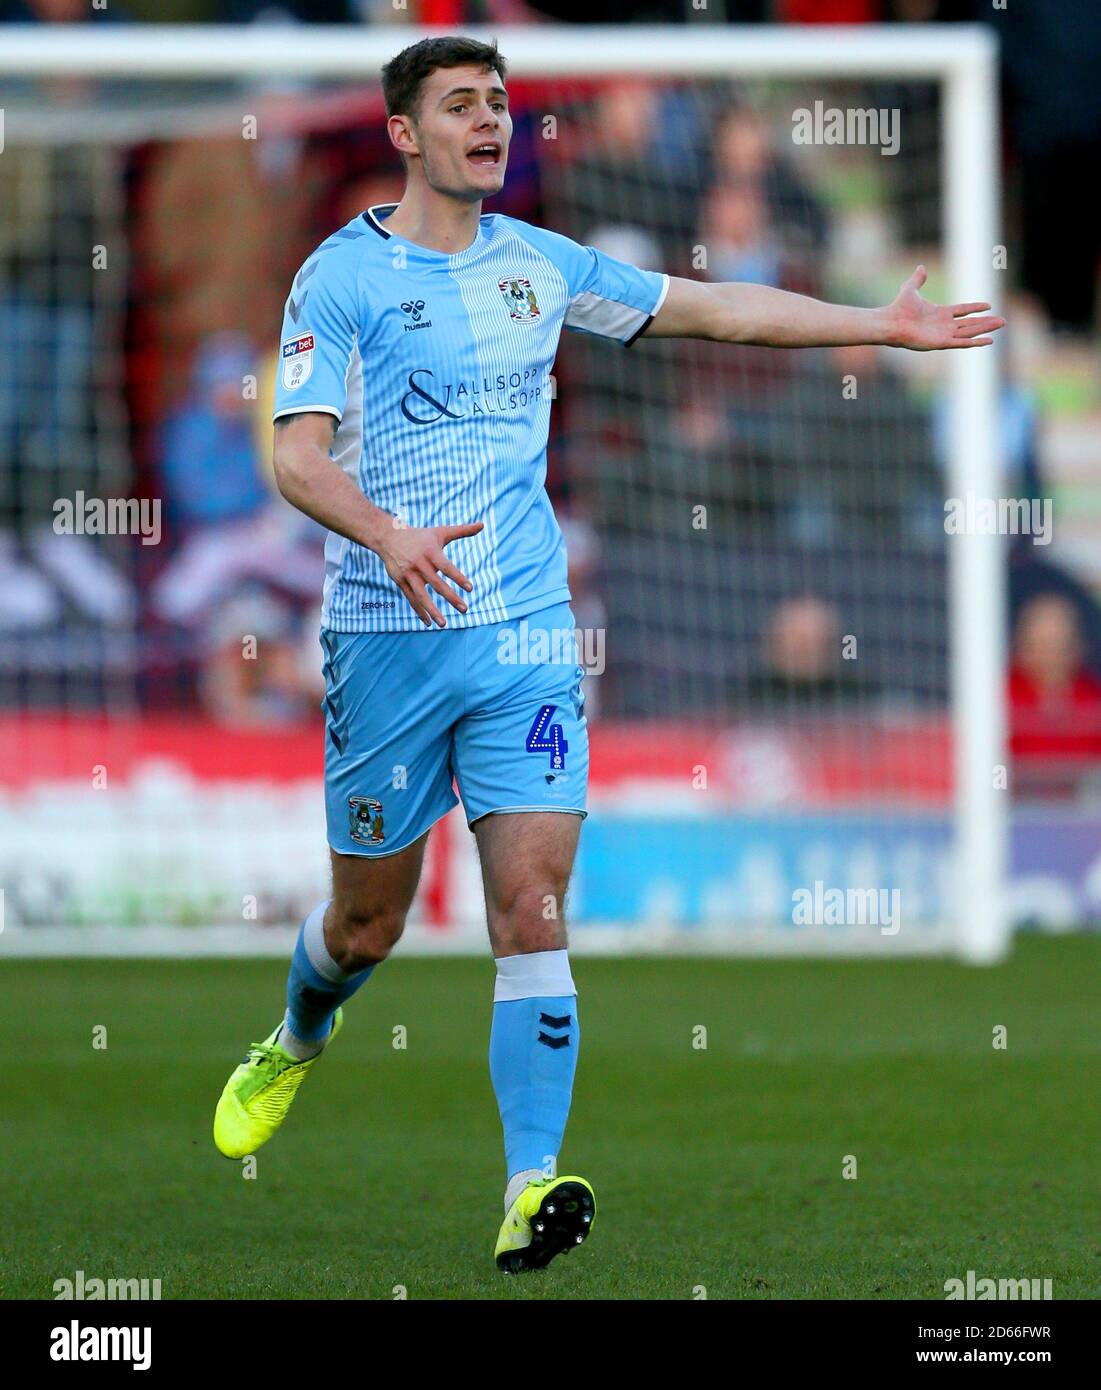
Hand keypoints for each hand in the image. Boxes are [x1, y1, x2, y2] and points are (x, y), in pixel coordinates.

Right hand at [376, 519, 483, 627]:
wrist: (388, 537)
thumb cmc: (420, 536)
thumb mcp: (440, 532)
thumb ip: (462, 531)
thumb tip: (482, 524)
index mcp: (430, 552)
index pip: (446, 567)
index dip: (458, 577)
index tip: (470, 588)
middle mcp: (419, 564)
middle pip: (436, 584)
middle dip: (451, 597)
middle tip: (465, 609)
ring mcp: (409, 574)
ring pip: (421, 595)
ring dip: (432, 610)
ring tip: (444, 624)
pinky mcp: (400, 582)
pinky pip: (411, 599)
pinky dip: (419, 611)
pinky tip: (429, 622)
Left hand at [886, 265, 1004, 350]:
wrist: (891, 322)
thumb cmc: (899, 307)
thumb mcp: (911, 289)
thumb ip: (918, 279)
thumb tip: (921, 267)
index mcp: (940, 313)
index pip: (962, 310)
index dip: (975, 308)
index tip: (989, 306)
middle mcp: (944, 325)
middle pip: (970, 323)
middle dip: (986, 322)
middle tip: (1003, 320)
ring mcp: (943, 334)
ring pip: (970, 332)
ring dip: (985, 329)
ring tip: (1001, 325)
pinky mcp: (941, 343)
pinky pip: (962, 343)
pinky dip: (975, 342)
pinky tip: (989, 340)